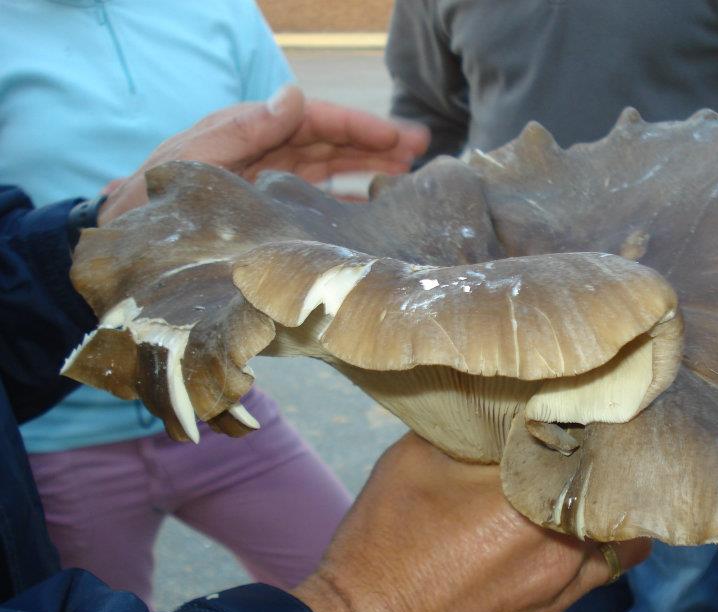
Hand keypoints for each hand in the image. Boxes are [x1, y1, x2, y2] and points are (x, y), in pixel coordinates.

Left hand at [98, 85, 428, 223]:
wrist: (130, 243)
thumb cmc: (159, 202)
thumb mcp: (198, 160)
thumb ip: (243, 129)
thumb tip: (293, 95)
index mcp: (252, 132)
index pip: (316, 122)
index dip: (359, 127)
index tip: (399, 137)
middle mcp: (267, 153)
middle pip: (331, 142)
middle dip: (375, 143)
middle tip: (421, 149)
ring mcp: (271, 182)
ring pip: (330, 168)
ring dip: (368, 166)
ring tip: (408, 171)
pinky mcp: (272, 211)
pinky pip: (317, 197)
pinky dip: (346, 196)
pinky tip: (372, 202)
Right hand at [293, 433, 649, 611]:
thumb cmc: (382, 548)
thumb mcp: (413, 461)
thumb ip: (468, 427)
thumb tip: (502, 402)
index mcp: (529, 501)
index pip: (588, 441)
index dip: (589, 415)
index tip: (578, 399)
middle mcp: (560, 547)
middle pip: (612, 488)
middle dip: (603, 458)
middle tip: (584, 433)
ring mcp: (562, 587)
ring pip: (619, 535)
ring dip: (605, 505)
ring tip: (581, 479)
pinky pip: (600, 569)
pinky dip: (594, 541)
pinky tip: (566, 523)